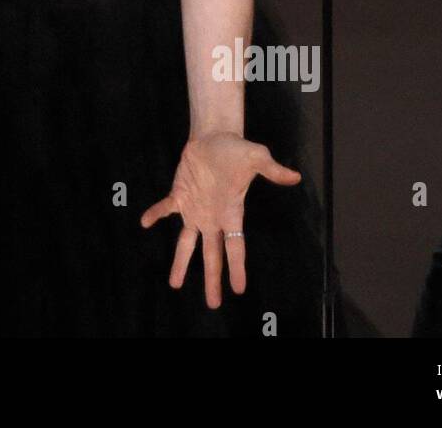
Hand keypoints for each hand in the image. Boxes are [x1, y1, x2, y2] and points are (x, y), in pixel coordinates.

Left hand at [140, 131, 300, 307]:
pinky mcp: (179, 194)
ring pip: (187, 242)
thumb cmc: (236, 149)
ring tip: (174, 284)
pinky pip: (165, 208)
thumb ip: (273, 169)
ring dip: (181, 262)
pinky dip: (155, 214)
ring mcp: (194, 208)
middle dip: (212, 278)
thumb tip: (296, 176)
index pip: (235, 246)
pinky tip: (145, 222)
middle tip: (213, 304)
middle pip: (212, 254)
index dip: (236, 267)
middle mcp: (212, 217)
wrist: (215, 136)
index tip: (239, 289)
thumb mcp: (256, 157)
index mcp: (231, 213)